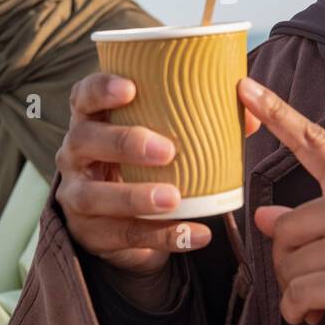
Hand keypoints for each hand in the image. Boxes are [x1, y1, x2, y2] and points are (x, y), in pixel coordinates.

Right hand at [55, 73, 259, 279]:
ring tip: (173, 198)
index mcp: (92, 119)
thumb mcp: (161, 138)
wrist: (123, 221)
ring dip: (134, 196)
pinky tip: (194, 233)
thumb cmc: (143, 163)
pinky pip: (123, 234)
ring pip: (93, 195)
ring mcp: (76, 194)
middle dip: (124, 142)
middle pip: (85, 140)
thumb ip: (202, 122)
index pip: (83, 96)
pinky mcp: (90, 232)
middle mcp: (74, 153)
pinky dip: (161, 236)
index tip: (131, 88)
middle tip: (167, 150)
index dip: (101, 88)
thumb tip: (251, 114)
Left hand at [241, 77, 324, 324]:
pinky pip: (297, 293)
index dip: (276, 113)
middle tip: (313, 275)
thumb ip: (313, 216)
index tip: (244, 88)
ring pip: (287, 261)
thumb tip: (263, 217)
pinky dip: (295, 310)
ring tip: (322, 294)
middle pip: (284, 226)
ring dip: (294, 287)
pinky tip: (313, 313)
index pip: (312, 141)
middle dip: (288, 260)